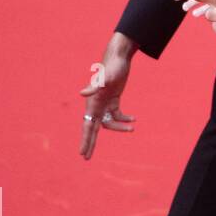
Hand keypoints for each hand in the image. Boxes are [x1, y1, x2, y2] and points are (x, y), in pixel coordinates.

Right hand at [78, 32, 137, 158]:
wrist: (118, 58)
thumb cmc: (111, 68)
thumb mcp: (105, 77)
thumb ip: (95, 86)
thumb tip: (81, 93)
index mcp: (92, 104)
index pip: (87, 126)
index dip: (85, 139)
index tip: (82, 153)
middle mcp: (96, 105)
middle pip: (92, 128)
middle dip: (90, 142)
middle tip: (86, 157)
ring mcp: (104, 103)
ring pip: (108, 122)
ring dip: (119, 128)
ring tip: (132, 128)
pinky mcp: (113, 100)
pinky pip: (116, 114)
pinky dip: (124, 118)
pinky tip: (134, 119)